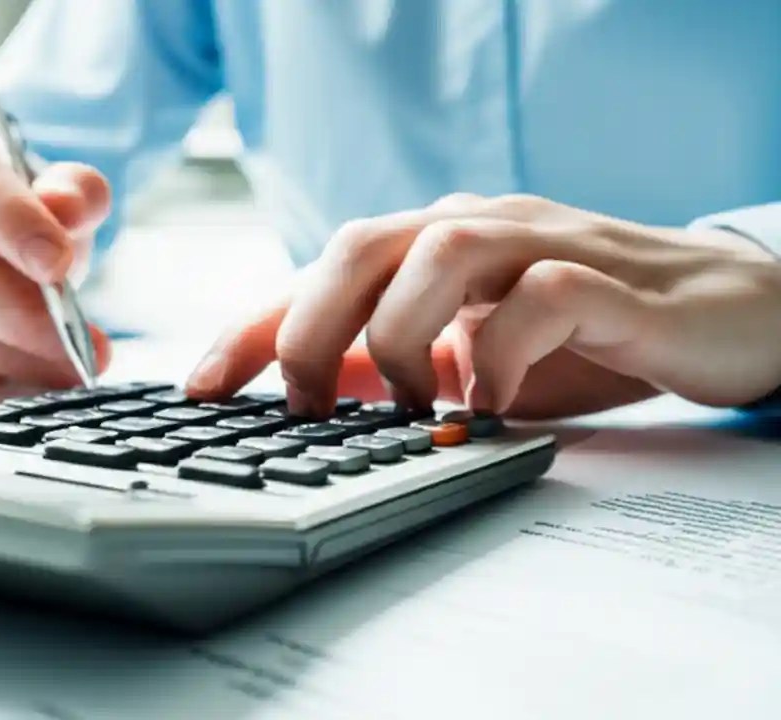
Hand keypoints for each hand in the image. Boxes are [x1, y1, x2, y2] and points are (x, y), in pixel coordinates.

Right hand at [0, 141, 112, 389]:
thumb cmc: (18, 228)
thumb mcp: (58, 203)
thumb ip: (75, 194)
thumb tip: (66, 207)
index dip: (13, 222)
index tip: (59, 265)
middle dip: (16, 310)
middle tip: (75, 343)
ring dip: (0, 352)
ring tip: (61, 370)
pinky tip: (12, 377)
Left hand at [185, 193, 780, 418]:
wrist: (731, 312)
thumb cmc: (588, 335)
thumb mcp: (473, 354)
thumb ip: (401, 363)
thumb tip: (314, 398)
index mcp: (437, 243)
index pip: (324, 269)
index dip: (252, 325)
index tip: (199, 386)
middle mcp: (482, 229)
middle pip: (364, 242)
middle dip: (312, 327)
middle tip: (307, 405)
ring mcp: (547, 246)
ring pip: (444, 250)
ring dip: (404, 337)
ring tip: (412, 406)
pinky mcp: (613, 284)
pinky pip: (543, 299)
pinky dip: (500, 354)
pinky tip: (492, 406)